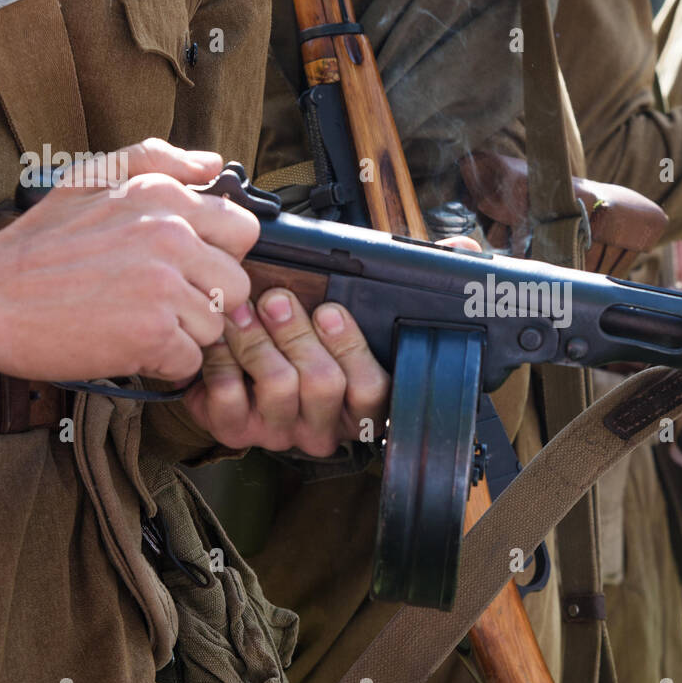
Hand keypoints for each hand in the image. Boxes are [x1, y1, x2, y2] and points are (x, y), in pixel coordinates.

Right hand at [0, 139, 258, 382]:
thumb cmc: (38, 242)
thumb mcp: (90, 179)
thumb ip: (157, 161)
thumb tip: (214, 163)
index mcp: (163, 198)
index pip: (244, 230)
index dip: (222, 255)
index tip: (191, 267)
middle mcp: (171, 236)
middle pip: (238, 285)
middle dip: (207, 300)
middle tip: (162, 303)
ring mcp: (164, 285)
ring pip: (216, 326)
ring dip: (182, 334)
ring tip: (137, 321)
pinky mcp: (153, 332)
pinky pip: (190, 360)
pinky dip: (162, 364)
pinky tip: (129, 346)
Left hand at [182, 236, 481, 454]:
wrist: (249, 382)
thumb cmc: (316, 337)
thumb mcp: (370, 312)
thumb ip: (424, 281)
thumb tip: (464, 251)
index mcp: (365, 401)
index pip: (372, 389)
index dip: (350, 349)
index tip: (330, 309)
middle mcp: (328, 424)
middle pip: (322, 386)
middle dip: (296, 336)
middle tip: (276, 298)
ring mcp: (283, 431)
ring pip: (277, 390)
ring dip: (256, 344)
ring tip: (241, 311)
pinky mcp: (239, 431)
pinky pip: (230, 407)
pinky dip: (219, 368)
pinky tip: (216, 341)